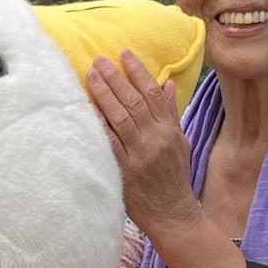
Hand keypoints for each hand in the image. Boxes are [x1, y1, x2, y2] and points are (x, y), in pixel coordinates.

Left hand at [86, 48, 197, 239]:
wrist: (172, 213)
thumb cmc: (174, 177)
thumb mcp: (179, 142)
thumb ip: (170, 113)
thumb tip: (166, 84)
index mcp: (169, 130)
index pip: (152, 94)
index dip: (138, 71)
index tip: (125, 54)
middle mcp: (155, 140)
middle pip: (133, 102)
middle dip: (115, 78)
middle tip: (99, 61)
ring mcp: (139, 156)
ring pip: (120, 118)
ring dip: (104, 94)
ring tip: (91, 76)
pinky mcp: (125, 171)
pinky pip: (109, 143)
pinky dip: (99, 125)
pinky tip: (87, 109)